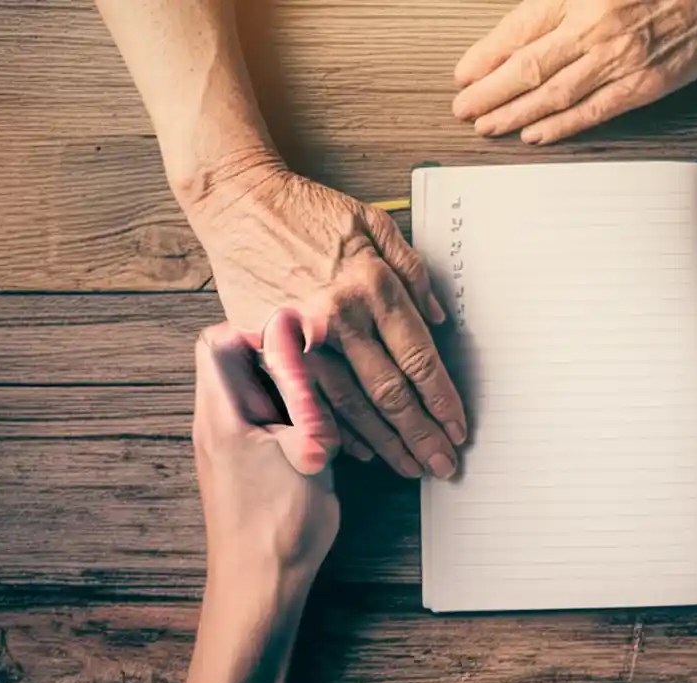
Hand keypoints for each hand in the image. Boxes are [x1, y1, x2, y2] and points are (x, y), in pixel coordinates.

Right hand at [181, 151, 466, 479]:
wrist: (238, 202)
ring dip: (384, 442)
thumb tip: (439, 319)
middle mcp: (340, 315)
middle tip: (444, 464)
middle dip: (422, 434)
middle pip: (390, 391)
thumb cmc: (309, 210)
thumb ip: (412, 272)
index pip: (419, 358)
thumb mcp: (373, 223)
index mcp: (373, 285)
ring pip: (351, 405)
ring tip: (411, 467)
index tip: (458, 426)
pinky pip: (308, 399)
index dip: (442, 399)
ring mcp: (301, 336)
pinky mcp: (269, 347)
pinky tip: (361, 452)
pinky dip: (336, 429)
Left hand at [192, 309, 341, 579]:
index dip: (258, 331)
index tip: (300, 345)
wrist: (263, 583)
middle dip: (283, 359)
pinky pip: (266, 419)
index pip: (218, 342)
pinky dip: (295, 417)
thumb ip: (305, 397)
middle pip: (239, 362)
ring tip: (327, 408)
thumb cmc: (279, 523)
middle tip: (321, 374)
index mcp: (221, 413)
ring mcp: (230, 442)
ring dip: (293, 392)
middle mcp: (217, 422)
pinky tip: (325, 437)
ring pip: (257, 391)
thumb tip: (308, 354)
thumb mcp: (305, 449)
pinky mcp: (248, 460)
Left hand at [453, 0, 696, 143]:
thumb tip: (523, 28)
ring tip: (488, 125)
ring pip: (553, 93)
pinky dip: (560, 125)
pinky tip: (535, 134)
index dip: (486, 55)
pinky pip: (594, 111)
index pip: (519, 27)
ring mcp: (620, 58)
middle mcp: (596, 25)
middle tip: (463, 108)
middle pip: (527, 66)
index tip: (464, 73)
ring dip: (514, 112)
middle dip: (488, 92)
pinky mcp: (646, 83)